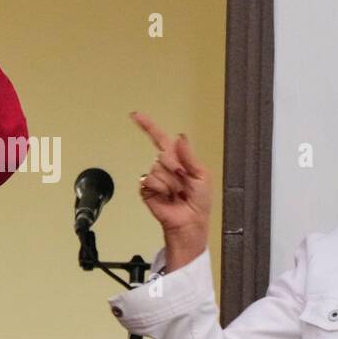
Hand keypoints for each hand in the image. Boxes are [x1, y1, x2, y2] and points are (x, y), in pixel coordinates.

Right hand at [131, 111, 210, 270]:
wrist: (190, 222)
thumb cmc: (199, 201)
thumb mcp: (202, 175)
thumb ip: (189, 156)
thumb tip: (179, 137)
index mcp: (178, 159)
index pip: (160, 139)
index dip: (148, 126)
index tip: (135, 115)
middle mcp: (164, 166)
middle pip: (163, 155)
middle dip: (175, 168)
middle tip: (184, 183)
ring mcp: (154, 178)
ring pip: (157, 169)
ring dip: (170, 182)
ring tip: (177, 193)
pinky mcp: (146, 190)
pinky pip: (149, 181)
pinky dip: (161, 189)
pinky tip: (167, 197)